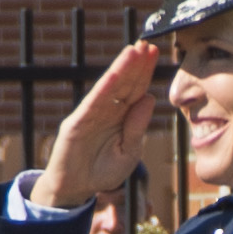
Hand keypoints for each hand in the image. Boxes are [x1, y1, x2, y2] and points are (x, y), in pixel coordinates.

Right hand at [31, 39, 158, 209]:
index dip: (145, 72)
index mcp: (121, 117)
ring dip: (121, 69)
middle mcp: (106, 111)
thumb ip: (137, 128)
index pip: (136, 89)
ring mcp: (90, 115)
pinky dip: (103, 89)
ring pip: (109, 89)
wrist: (76, 190)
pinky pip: (92, 105)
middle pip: (124, 84)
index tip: (156, 52)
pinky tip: (113, 75)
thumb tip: (149, 97)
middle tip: (149, 44)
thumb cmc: (103, 172)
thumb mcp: (128, 153)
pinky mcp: (76, 124)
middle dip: (136, 64)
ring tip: (134, 50)